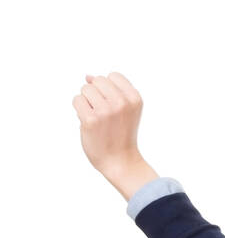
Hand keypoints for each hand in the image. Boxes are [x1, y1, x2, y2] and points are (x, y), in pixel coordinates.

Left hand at [72, 72, 157, 198]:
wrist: (120, 162)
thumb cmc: (121, 134)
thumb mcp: (127, 109)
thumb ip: (112, 90)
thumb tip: (87, 76)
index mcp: (135, 99)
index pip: (113, 76)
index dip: (110, 89)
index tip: (116, 107)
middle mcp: (122, 103)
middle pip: (98, 80)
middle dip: (97, 94)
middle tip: (105, 114)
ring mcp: (106, 111)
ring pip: (86, 88)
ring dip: (88, 102)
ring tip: (98, 118)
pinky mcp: (91, 119)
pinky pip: (77, 100)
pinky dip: (80, 110)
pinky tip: (90, 123)